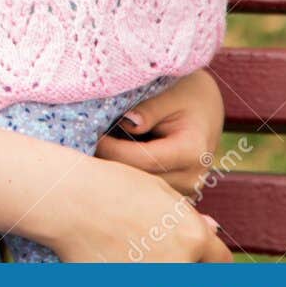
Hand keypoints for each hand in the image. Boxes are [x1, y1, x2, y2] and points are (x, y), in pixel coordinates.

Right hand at [47, 153, 231, 262]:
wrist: (68, 200)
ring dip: (155, 272)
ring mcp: (152, 283)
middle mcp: (179, 265)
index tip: (196, 255)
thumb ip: (188, 215)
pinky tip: (111, 258)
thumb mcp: (158, 192)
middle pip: (195, 277)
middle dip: (182, 264)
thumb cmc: (111, 187)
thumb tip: (212, 229)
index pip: (220, 260)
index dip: (209, 257)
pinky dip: (130, 278)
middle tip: (151, 245)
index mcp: (192, 238)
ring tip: (126, 248)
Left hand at [95, 68, 225, 198]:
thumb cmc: (185, 93)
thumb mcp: (169, 92)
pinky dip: (124, 176)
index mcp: (192, 151)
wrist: (205, 106)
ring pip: (137, 190)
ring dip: (113, 173)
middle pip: (137, 180)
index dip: (109, 149)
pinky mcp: (175, 193)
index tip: (88, 134)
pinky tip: (108, 159)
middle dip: (107, 163)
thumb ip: (149, 109)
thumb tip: (128, 122)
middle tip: (80, 145)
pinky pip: (143, 190)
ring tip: (92, 150)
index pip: (140, 160)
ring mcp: (184, 190)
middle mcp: (191, 178)